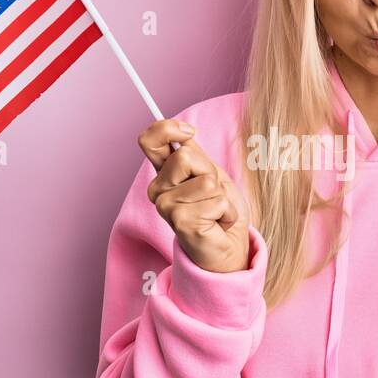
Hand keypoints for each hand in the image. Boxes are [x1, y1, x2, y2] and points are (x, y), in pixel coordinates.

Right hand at [137, 118, 251, 273]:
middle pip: (185, 156)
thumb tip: (183, 134)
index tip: (189, 132)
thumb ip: (194, 155)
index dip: (167, 128)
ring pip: (206, 180)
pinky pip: (216, 201)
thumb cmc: (219, 212)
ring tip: (216, 211)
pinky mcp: (180, 221)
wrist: (229, 248)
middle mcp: (158, 190)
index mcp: (163, 174)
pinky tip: (218, 223)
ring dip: (221, 195)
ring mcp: (165, 206)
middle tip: (213, 194)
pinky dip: (227, 211)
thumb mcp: (209, 174)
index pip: (149, 140)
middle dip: (210, 172)